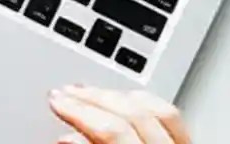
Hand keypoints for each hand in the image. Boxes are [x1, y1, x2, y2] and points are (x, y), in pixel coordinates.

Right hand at [49, 86, 191, 143]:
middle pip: (133, 113)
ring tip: (89, 92)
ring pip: (158, 109)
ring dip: (118, 96)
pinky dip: (146, 103)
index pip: (111, 131)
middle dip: (93, 98)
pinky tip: (125, 101)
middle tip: (64, 92)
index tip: (55, 100)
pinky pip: (173, 118)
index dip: (79, 112)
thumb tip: (67, 137)